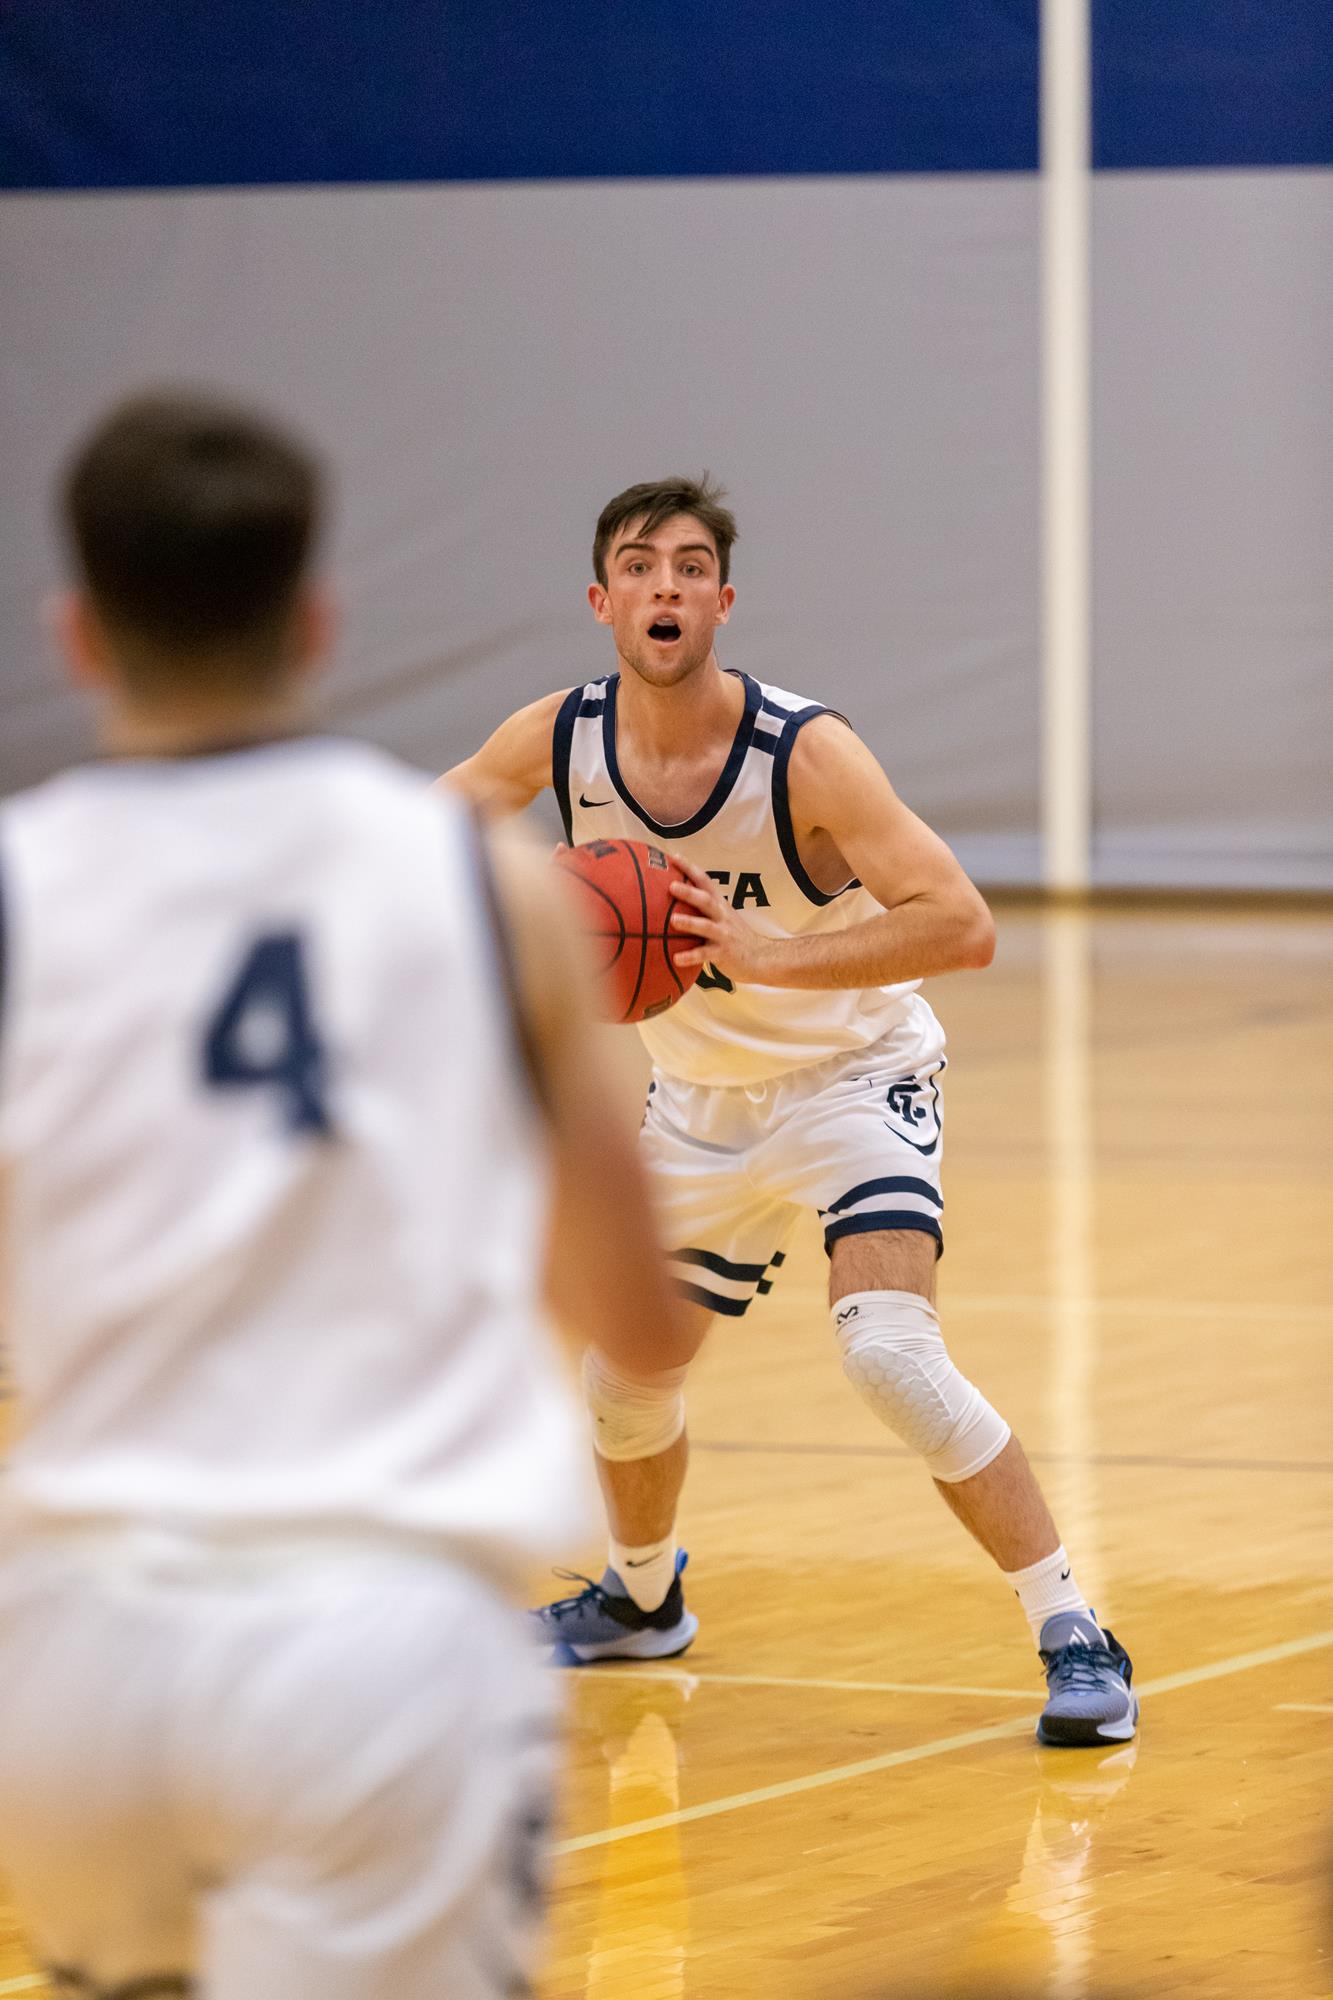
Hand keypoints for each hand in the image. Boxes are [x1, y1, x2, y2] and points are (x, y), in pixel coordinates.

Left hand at [669, 856, 779, 985]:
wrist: (762, 957)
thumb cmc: (735, 936)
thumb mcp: (722, 916)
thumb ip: (702, 908)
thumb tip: (673, 899)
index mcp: (720, 904)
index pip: (705, 881)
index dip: (690, 868)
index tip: (674, 856)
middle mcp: (722, 916)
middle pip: (706, 900)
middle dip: (689, 892)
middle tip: (671, 886)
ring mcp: (724, 934)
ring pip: (706, 926)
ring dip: (690, 923)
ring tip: (673, 920)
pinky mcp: (724, 953)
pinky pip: (705, 954)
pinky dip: (691, 956)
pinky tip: (676, 959)